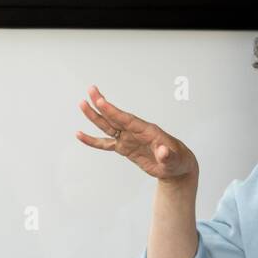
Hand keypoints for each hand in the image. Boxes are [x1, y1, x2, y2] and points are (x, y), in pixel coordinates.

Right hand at [75, 84, 198, 180]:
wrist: (175, 167)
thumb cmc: (177, 161)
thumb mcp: (174, 160)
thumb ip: (167, 155)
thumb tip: (163, 152)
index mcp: (147, 131)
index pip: (127, 119)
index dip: (114, 111)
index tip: (101, 102)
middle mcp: (136, 131)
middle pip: (115, 117)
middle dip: (102, 105)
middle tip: (90, 90)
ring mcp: (129, 139)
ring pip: (108, 126)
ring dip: (95, 116)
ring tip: (82, 104)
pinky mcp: (125, 148)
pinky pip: (105, 144)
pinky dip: (93, 140)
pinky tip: (80, 135)